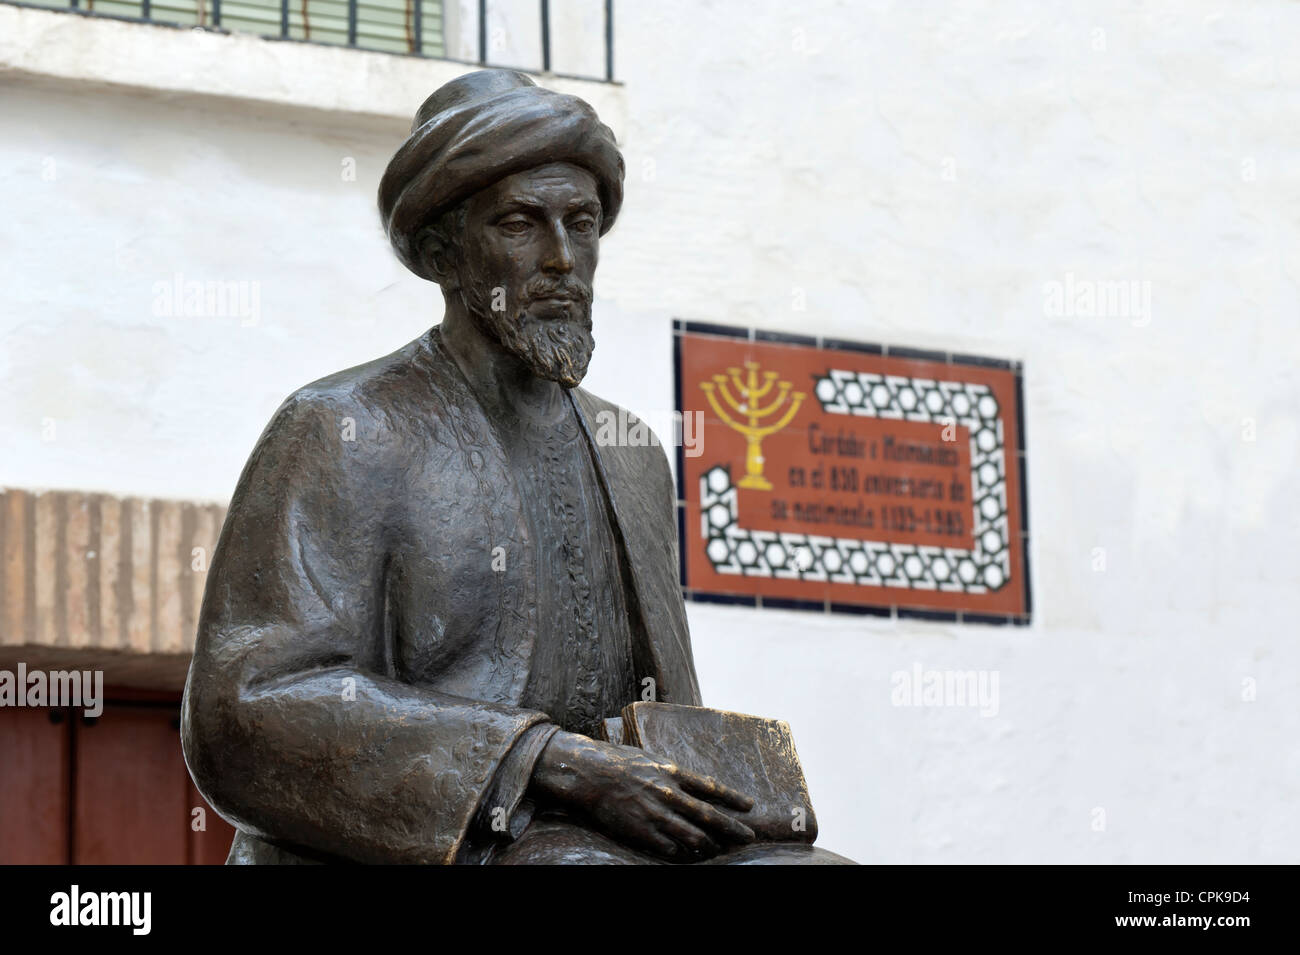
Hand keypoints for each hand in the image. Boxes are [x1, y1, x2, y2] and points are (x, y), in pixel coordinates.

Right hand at [529, 730, 755, 861]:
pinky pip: (668, 846)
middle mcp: (669, 793)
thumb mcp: (651, 759)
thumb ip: (672, 773)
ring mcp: (656, 813)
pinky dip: (680, 850)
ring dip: (709, 843)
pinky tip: (686, 853)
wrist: (589, 772)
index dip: (732, 798)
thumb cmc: (618, 761)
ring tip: (719, 848)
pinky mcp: (642, 830)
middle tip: (748, 836)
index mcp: (672, 772)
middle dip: (731, 827)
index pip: (711, 787)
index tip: (749, 806)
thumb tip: (692, 784)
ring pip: (692, 835)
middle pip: (708, 815)